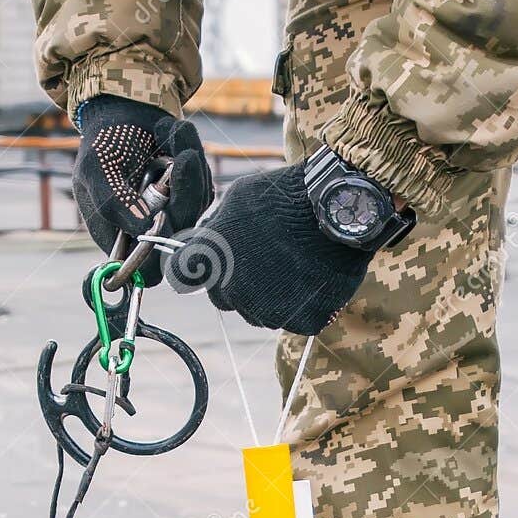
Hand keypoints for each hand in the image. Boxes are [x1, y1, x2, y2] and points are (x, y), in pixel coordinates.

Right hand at [73, 96, 212, 285]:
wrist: (123, 112)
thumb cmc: (103, 144)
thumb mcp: (96, 171)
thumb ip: (113, 203)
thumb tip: (143, 229)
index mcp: (121, 239)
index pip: (147, 268)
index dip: (158, 253)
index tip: (163, 215)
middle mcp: (149, 233)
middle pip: (180, 236)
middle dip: (183, 194)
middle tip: (183, 157)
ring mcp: (173, 215)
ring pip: (196, 206)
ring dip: (190, 165)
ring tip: (174, 130)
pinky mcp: (191, 195)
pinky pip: (203, 185)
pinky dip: (194, 156)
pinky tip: (177, 133)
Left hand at [165, 162, 373, 334]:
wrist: (334, 208)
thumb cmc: (284, 196)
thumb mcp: (236, 200)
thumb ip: (215, 227)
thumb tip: (199, 241)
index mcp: (210, 261)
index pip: (182, 277)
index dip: (196, 269)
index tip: (208, 262)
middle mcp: (233, 292)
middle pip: (227, 298)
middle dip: (239, 283)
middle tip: (265, 258)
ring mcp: (268, 310)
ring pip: (261, 312)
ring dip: (271, 295)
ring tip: (293, 264)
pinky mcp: (302, 321)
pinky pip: (296, 319)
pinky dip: (303, 305)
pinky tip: (312, 278)